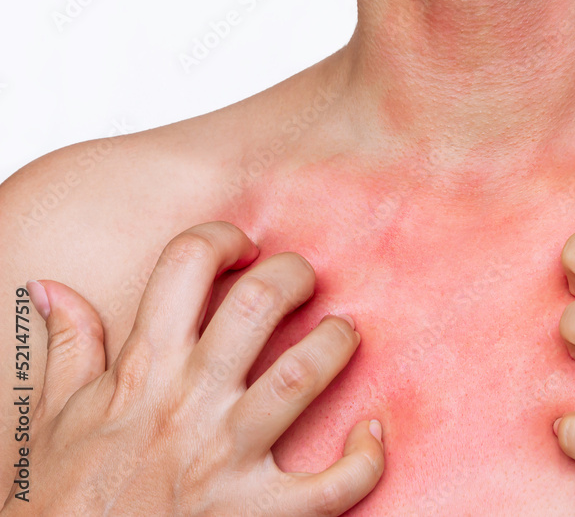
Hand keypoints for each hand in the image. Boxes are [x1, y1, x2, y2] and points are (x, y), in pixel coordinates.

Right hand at [3, 221, 383, 515]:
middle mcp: (189, 404)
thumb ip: (67, 350)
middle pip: (259, 304)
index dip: (222, 239)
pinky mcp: (257, 514)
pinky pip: (332, 485)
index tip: (243, 246)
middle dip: (294, 275)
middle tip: (305, 279)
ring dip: (336, 344)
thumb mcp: (51, 420)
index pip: (184, 266)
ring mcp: (226, 458)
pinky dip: (364, 459)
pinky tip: (371, 434)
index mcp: (142, 372)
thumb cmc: (62, 503)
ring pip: (302, 375)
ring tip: (344, 333)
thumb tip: (51, 290)